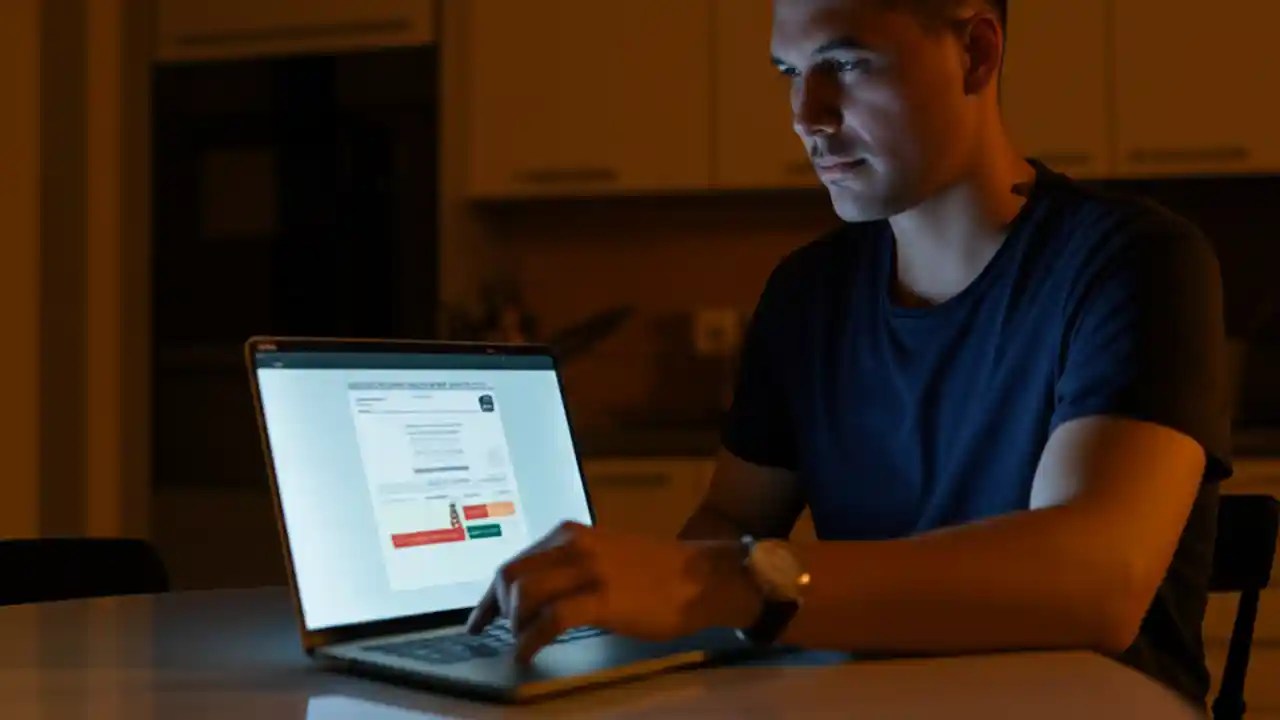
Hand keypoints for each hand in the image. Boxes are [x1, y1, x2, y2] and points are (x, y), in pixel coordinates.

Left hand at [465, 521, 761, 662]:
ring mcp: (587, 570)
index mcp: (569, 534)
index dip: (489, 595)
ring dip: (515, 626)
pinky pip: (550, 620)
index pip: (515, 562)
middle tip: (501, 635)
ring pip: (525, 595)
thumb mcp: (603, 554)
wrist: (699, 578)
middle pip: (510, 576)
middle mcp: (572, 545)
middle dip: (496, 610)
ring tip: (522, 644)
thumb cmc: (655, 572)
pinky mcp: (601, 598)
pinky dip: (530, 640)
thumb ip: (569, 565)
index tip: (477, 619)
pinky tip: (528, 654)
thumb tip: (533, 594)